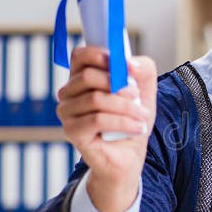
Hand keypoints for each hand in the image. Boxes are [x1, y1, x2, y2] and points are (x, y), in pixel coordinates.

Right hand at [56, 46, 156, 211]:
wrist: (128, 156)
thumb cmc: (131, 119)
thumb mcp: (145, 91)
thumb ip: (143, 70)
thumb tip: (130, 64)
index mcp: (82, 77)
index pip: (80, 55)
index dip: (100, 55)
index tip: (123, 65)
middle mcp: (68, 92)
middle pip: (89, 76)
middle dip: (119, 85)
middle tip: (137, 97)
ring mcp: (66, 112)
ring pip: (96, 99)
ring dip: (126, 108)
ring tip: (142, 117)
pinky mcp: (72, 131)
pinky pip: (97, 120)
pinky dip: (123, 123)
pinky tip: (136, 128)